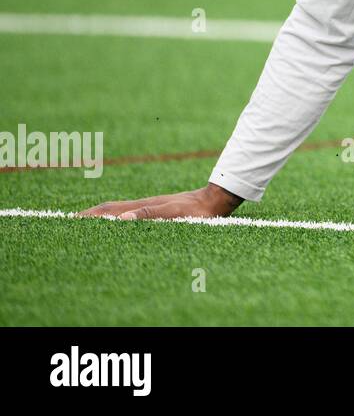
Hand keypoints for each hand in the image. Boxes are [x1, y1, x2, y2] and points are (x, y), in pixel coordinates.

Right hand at [77, 182, 242, 220]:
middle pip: (109, 209)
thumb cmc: (196, 210)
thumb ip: (149, 215)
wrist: (214, 200)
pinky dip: (116, 218)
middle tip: (69, 223)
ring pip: (119, 211)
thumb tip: (122, 219)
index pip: (108, 211)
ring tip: (86, 223)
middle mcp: (141, 205)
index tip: (70, 221)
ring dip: (101, 216)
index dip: (89, 216)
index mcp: (141, 207)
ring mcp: (148, 206)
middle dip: (89, 216)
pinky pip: (130, 214)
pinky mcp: (157, 209)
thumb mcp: (174, 214)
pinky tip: (117, 222)